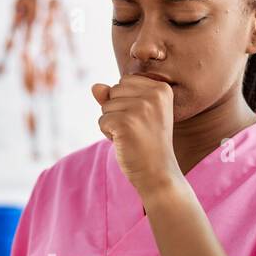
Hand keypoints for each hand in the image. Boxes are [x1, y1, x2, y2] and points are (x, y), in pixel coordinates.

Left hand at [91, 75, 178, 196]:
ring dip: (112, 124)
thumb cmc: (148, 143)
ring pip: (105, 106)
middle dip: (117, 111)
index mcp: (162, 88)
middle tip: (137, 130)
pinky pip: (102, 121)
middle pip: (114, 91)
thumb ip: (116, 97)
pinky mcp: (126, 123)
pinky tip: (125, 143)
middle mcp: (154, 94)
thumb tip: (94, 86)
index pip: (125, 81)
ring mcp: (141, 108)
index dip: (126, 102)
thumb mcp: (137, 114)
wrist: (158, 173)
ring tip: (132, 137)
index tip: (143, 119)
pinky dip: (108, 135)